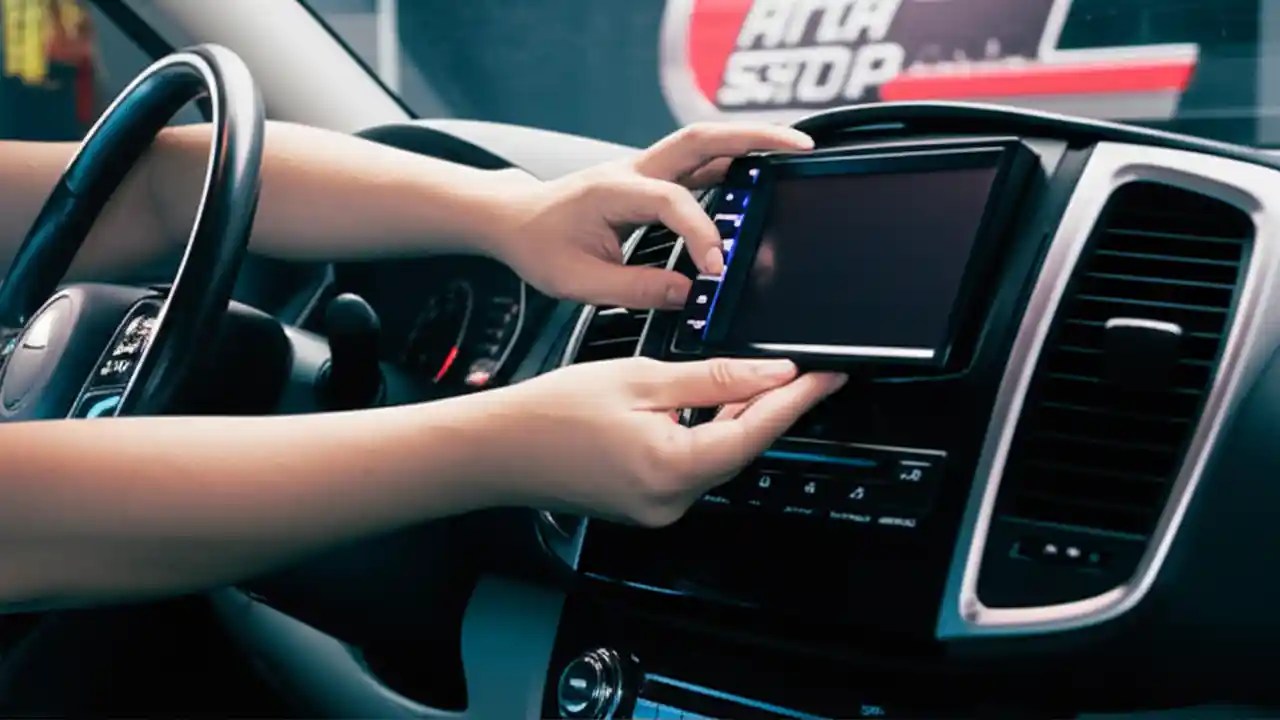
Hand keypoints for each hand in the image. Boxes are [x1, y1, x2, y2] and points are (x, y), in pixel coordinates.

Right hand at [474, 357, 845, 526]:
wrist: (497, 449)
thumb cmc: (551, 414)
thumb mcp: (642, 378)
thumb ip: (713, 378)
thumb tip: (769, 375)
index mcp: (673, 468)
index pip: (758, 433)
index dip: (798, 402)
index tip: (829, 377)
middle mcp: (670, 501)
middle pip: (742, 449)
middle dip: (772, 409)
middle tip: (800, 371)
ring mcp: (658, 508)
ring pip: (718, 458)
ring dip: (740, 420)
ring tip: (758, 381)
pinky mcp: (645, 504)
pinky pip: (693, 466)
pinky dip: (708, 435)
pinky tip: (712, 407)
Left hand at [493, 123, 812, 308]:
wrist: (512, 219)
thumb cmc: (538, 247)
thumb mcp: (580, 282)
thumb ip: (637, 290)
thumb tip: (688, 296)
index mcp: (614, 191)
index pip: (672, 202)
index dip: (701, 234)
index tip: (717, 269)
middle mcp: (633, 170)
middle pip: (701, 138)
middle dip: (753, 138)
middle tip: (798, 148)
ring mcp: (643, 169)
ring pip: (704, 142)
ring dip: (749, 142)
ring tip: (793, 151)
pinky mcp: (649, 179)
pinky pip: (697, 163)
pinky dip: (731, 162)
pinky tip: (758, 175)